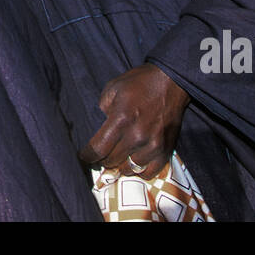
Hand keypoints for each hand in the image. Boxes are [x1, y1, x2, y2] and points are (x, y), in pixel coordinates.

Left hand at [78, 64, 190, 179]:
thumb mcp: (113, 88)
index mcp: (121, 119)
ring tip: (118, 158)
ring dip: (120, 165)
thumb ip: (102, 108)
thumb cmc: (140, 83)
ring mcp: (153, 144)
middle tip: (100, 156)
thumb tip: (101, 127)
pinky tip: (134, 162)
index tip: (84, 156)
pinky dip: (139, 171)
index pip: (98, 149)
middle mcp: (137, 135)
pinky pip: (149, 172)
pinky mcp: (165, 149)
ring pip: (128, 169)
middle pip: (111, 161)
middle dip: (102, 160)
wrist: (170, 81)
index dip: (87, 156)